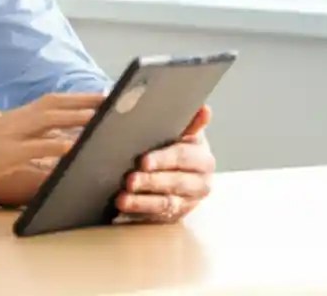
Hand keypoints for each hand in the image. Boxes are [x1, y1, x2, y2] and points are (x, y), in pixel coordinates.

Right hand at [0, 92, 103, 199]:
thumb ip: (23, 143)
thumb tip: (50, 147)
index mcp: (12, 118)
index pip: (49, 101)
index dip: (76, 98)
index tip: (100, 97)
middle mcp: (12, 120)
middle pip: (54, 104)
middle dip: (84, 101)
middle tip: (112, 100)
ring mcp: (8, 135)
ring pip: (49, 119)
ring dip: (78, 117)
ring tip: (103, 119)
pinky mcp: (4, 153)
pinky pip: (36, 147)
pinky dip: (57, 146)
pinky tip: (75, 149)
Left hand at [115, 105, 215, 222]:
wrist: (177, 166)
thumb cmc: (175, 144)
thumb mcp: (182, 131)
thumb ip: (191, 122)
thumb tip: (204, 110)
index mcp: (203, 159)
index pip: (183, 157)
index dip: (164, 159)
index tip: (143, 161)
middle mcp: (200, 183)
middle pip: (175, 183)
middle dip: (151, 182)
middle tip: (130, 180)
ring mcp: (188, 202)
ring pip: (166, 203)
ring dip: (142, 202)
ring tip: (123, 198)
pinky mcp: (174, 216)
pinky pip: (156, 217)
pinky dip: (138, 212)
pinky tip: (123, 206)